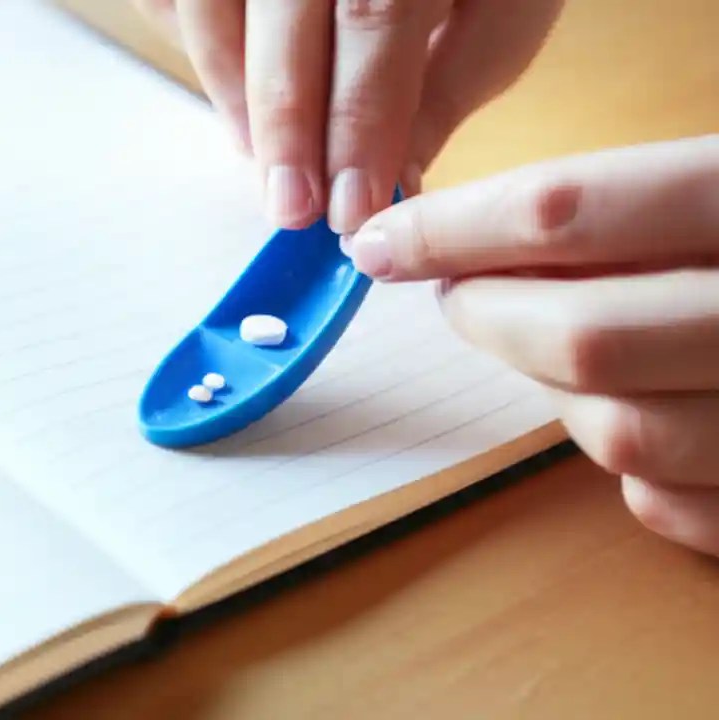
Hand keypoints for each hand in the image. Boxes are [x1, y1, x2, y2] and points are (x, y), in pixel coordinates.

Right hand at [131, 0, 561, 232]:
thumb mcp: (502, 8)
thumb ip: (448, 88)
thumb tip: (390, 180)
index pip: (373, 16)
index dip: (356, 121)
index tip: (350, 209)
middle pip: (284, 10)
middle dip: (285, 126)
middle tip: (291, 210)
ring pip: (210, 3)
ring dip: (231, 95)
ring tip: (263, 163)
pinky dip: (192, 48)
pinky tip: (233, 95)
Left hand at [344, 134, 718, 554]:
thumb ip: (643, 200)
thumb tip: (487, 230)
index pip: (572, 212)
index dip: (453, 228)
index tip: (381, 239)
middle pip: (583, 336)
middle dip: (485, 315)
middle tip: (447, 292)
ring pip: (621, 432)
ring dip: (548, 391)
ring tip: (536, 346)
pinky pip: (675, 507)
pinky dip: (628, 468)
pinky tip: (630, 415)